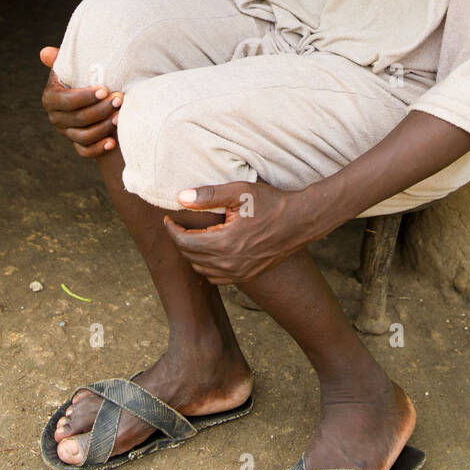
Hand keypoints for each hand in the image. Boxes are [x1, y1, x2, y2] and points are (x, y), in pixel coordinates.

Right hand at [39, 45, 122, 157]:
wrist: (99, 95)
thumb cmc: (87, 76)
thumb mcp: (76, 67)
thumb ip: (62, 59)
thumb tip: (45, 52)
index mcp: (51, 97)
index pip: (66, 101)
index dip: (85, 97)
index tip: (104, 89)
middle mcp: (56, 117)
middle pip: (78, 119)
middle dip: (100, 110)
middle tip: (119, 100)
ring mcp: (67, 133)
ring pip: (83, 136)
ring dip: (103, 127)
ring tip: (119, 117)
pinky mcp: (78, 145)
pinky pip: (85, 152)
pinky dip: (98, 148)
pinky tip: (112, 142)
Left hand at [162, 181, 307, 283]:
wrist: (301, 221)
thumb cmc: (271, 203)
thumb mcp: (239, 192)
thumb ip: (208, 195)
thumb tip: (180, 197)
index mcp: (224, 243)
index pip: (185, 242)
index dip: (172, 231)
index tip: (169, 219)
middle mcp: (230, 263)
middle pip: (191, 258)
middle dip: (180, 241)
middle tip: (178, 226)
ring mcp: (239, 273)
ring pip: (202, 270)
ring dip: (192, 255)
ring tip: (192, 237)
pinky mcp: (248, 276)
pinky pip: (217, 278)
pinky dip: (207, 267)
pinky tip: (209, 252)